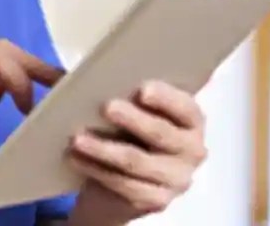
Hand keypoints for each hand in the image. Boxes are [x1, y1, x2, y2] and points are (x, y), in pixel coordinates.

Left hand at [65, 81, 207, 224]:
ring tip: (78, 137)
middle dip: (133, 120)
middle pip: (162, 135)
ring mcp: (176, 180)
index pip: (186, 108)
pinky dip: (97, 170)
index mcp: (192, 122)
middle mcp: (192, 151)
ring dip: (104, 148)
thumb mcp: (132, 113)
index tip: (142, 89)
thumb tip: (96, 69)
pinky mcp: (156, 201)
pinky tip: (77, 158)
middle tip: (106, 107)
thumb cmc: (127, 136)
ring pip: (137, 162)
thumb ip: (128, 94)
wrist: (117, 189)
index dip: (167, 98)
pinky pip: (124, 185)